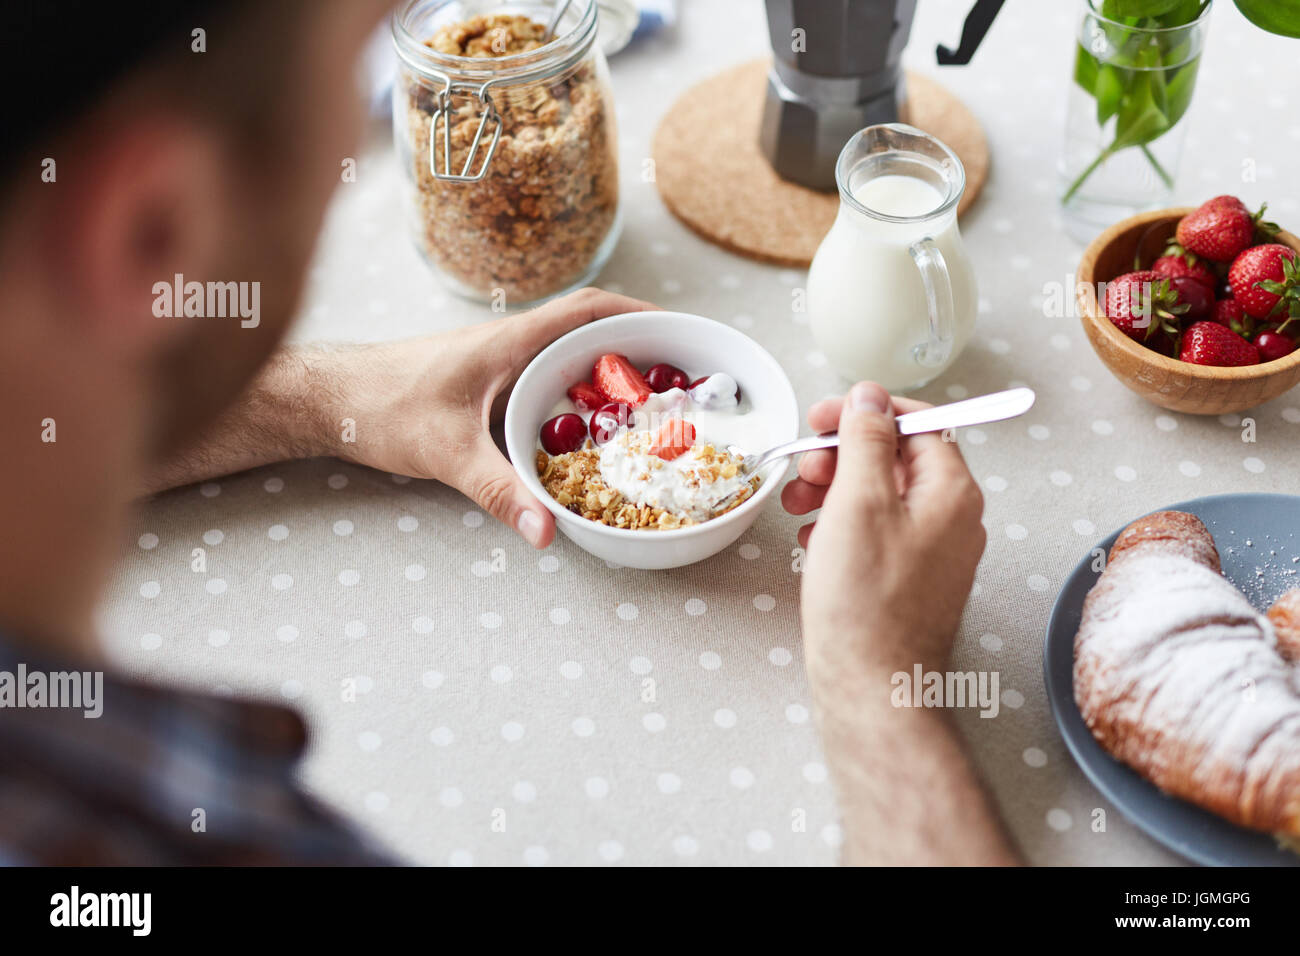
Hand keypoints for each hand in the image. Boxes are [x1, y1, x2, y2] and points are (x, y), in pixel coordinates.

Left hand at [323, 288, 657, 547]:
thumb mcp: (446, 452)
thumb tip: (548, 532)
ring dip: (607, 372)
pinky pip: (544, 382)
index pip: (586, 310)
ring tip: (650, 404)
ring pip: (565, 358)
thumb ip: (499, 491)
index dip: (637, 313)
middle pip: (587, 332)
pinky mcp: (484, 385)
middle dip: (636, 347)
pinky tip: (587, 431)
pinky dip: (575, 397)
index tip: (679, 327)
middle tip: (681, 376)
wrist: (328, 398)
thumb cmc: (380, 407)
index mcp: (509, 341)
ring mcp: (497, 364)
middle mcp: (508, 345)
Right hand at [782, 382, 985, 682]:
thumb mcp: (857, 503)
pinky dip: (842, 526)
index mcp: (952, 492)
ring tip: (798, 507)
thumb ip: (866, 440)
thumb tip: (870, 396)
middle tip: (804, 470)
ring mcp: (934, 553)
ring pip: (882, 497)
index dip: (865, 413)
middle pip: (897, 458)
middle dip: (843, 456)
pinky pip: (878, 533)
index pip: (918, 422)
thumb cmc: (866, 603)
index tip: (823, 419)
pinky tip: (814, 542)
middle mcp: (953, 519)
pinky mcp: (911, 580)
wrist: (872, 687)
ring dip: (835, 490)